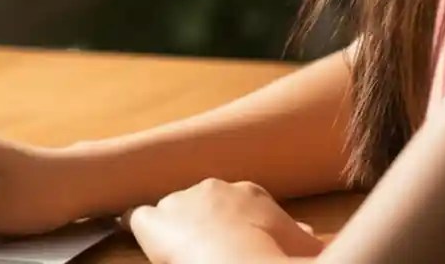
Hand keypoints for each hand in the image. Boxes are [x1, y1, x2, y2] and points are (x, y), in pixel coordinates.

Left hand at [126, 179, 323, 263]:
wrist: (244, 263)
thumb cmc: (276, 255)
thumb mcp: (299, 244)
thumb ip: (298, 235)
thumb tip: (307, 234)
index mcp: (250, 193)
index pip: (238, 204)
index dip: (238, 225)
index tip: (241, 241)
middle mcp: (214, 189)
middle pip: (202, 205)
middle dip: (206, 225)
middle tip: (212, 251)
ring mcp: (180, 202)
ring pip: (171, 212)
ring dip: (175, 229)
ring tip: (181, 252)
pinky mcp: (154, 222)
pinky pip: (137, 218)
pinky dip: (138, 227)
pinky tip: (140, 237)